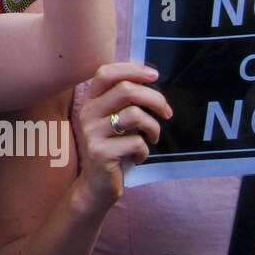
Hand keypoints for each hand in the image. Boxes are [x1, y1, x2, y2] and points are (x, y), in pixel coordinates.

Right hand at [72, 62, 171, 215]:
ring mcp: (92, 133)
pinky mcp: (100, 153)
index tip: (154, 75)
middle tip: (167, 112)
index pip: (105, 73)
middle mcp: (87, 113)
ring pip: (134, 115)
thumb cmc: (112, 148)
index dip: (132, 69)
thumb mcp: (113, 120)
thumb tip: (149, 79)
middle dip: (155, 99)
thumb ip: (123, 101)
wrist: (95, 185)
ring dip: (153, 126)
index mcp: (90, 101)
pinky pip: (136, 142)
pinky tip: (138, 156)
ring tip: (153, 137)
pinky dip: (144, 150)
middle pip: (126, 90)